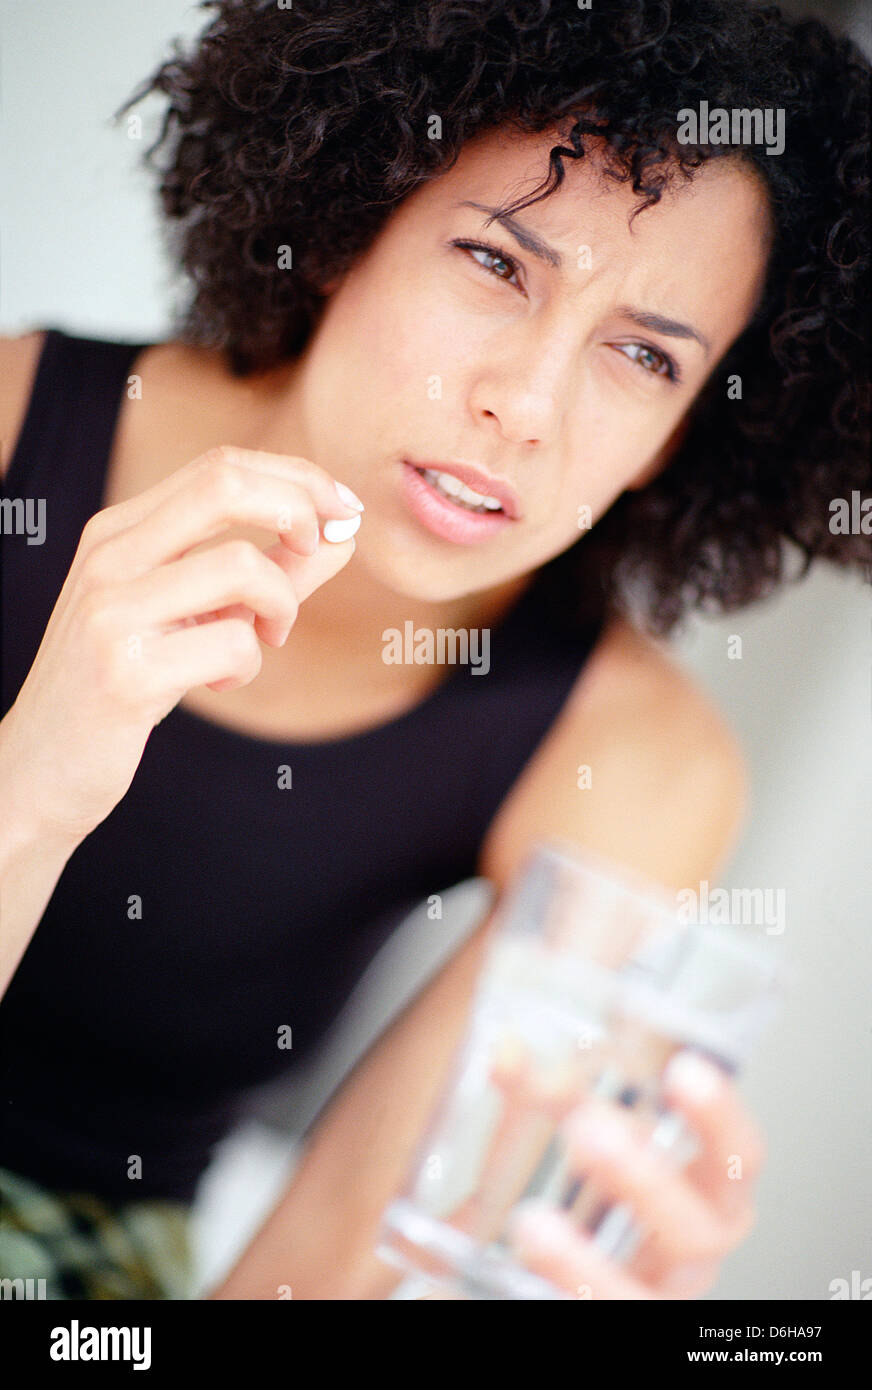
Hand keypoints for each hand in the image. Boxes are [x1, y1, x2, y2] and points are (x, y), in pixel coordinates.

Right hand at [1, 444, 362, 844]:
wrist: (38, 769)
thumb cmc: (125, 684)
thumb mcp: (191, 613)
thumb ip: (266, 572)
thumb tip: (342, 533)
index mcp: (118, 532)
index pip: (220, 466)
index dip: (296, 478)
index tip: (340, 509)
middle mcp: (108, 558)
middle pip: (225, 486)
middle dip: (300, 509)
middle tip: (323, 549)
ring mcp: (111, 613)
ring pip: (241, 566)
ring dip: (280, 605)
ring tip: (265, 638)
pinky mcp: (126, 673)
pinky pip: (232, 644)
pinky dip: (248, 664)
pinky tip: (219, 682)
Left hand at [504, 1050, 765, 1298]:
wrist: (556, 1255)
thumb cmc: (589, 1185)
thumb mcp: (573, 1128)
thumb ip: (541, 1091)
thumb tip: (506, 1052)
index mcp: (706, 1188)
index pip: (739, 1157)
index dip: (720, 1118)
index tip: (685, 1071)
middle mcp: (694, 1247)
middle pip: (702, 1229)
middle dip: (648, 1182)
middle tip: (590, 1130)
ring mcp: (656, 1296)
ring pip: (641, 1294)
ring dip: (586, 1259)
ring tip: (533, 1220)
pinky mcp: (616, 1317)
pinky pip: (596, 1313)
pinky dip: (563, 1283)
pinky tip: (527, 1257)